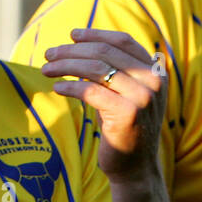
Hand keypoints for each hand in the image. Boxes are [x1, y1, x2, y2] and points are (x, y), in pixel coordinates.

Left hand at [42, 28, 165, 179]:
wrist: (135, 167)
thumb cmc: (124, 127)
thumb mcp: (127, 92)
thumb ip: (116, 69)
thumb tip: (78, 42)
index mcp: (156, 70)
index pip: (123, 41)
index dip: (96, 34)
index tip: (72, 34)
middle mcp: (153, 80)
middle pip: (105, 52)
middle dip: (72, 50)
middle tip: (49, 54)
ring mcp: (143, 97)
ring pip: (95, 69)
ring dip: (66, 66)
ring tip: (46, 69)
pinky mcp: (128, 113)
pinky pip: (91, 92)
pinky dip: (70, 87)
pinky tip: (57, 89)